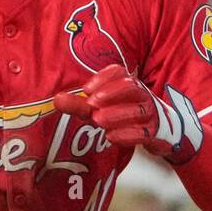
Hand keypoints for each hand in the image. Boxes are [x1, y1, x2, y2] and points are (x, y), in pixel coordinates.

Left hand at [54, 64, 202, 163]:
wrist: (155, 132)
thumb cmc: (122, 114)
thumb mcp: (99, 108)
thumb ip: (78, 105)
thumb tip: (56, 99)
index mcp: (127, 83)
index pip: (119, 72)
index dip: (104, 78)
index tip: (87, 89)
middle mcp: (140, 95)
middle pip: (131, 87)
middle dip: (111, 93)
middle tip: (91, 103)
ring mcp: (149, 114)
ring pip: (137, 110)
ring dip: (117, 114)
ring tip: (98, 120)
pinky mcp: (153, 133)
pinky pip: (144, 132)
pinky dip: (128, 135)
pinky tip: (112, 137)